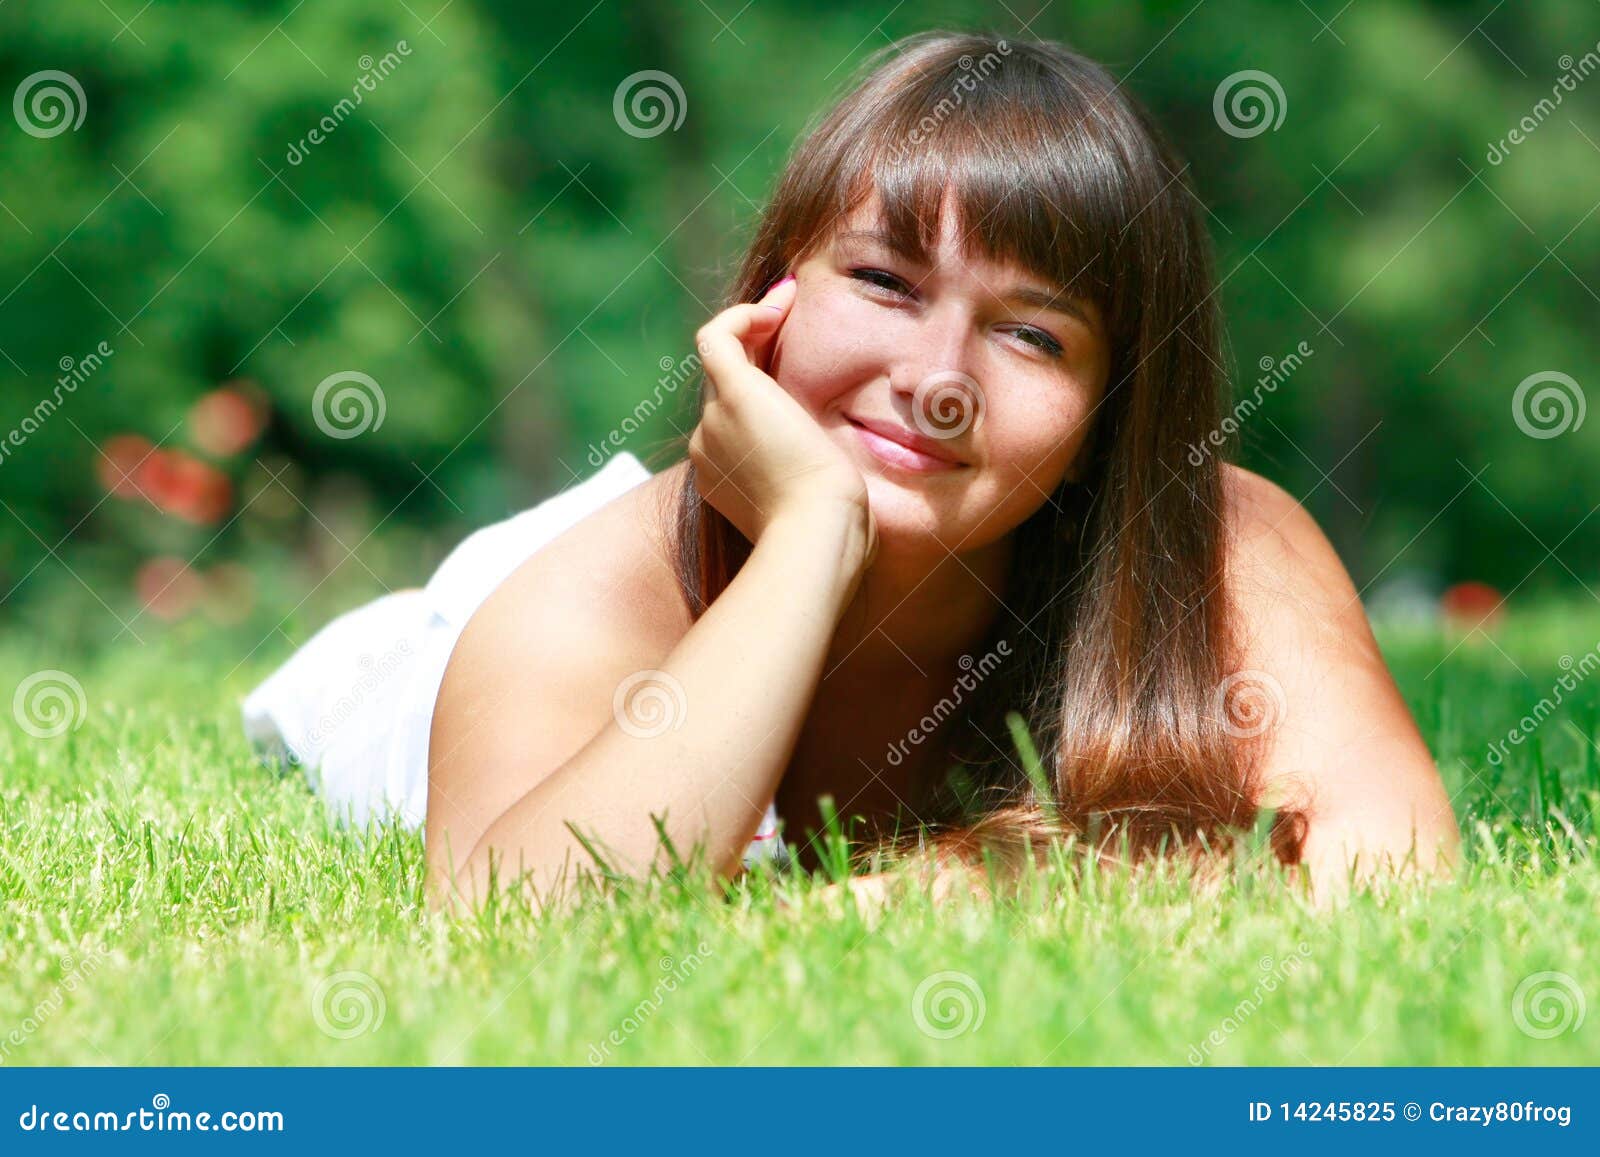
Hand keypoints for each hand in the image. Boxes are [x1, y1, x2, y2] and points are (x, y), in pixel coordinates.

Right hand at [690, 276, 876, 563]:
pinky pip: (716, 337)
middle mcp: (710, 448)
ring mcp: (715, 422)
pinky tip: (779, 302)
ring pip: (723, 361)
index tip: (799, 374)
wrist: (817, 536)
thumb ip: (823, 494)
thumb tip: (850, 495)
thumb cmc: (832, 538)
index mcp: (728, 478)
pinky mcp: (733, 396)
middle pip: (728, 387)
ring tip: (790, 299)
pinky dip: (741, 314)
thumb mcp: (825, 513)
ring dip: (755, 325)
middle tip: (794, 316)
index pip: (739, 422)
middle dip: (758, 349)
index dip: (763, 387)